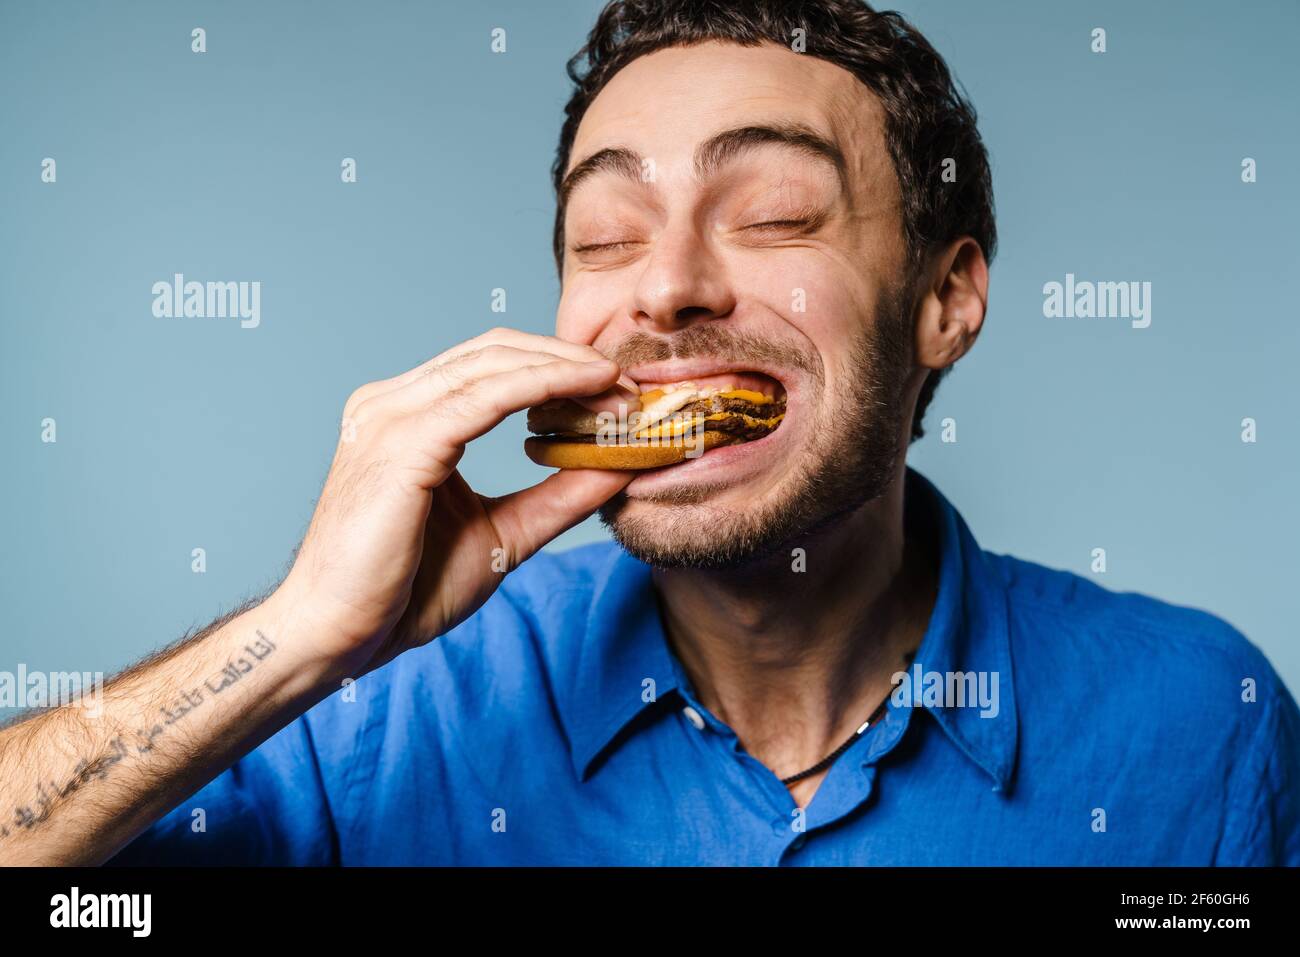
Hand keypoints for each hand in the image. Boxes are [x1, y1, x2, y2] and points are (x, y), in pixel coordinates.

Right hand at [275, 328, 634, 676]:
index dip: (558, 367)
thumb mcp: (502, 534)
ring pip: (494, 364)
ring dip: (567, 371)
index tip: (617, 392)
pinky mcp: (400, 442)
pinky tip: (587, 391)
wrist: (337, 636)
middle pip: (496, 351)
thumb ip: (556, 498)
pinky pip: (484, 398)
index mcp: (406, 417)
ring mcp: (389, 416)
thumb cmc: (403, 591)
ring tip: (621, 391)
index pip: (491, 366)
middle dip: (570, 360)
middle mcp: (391, 403)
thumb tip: (618, 467)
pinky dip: (544, 387)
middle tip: (632, 386)